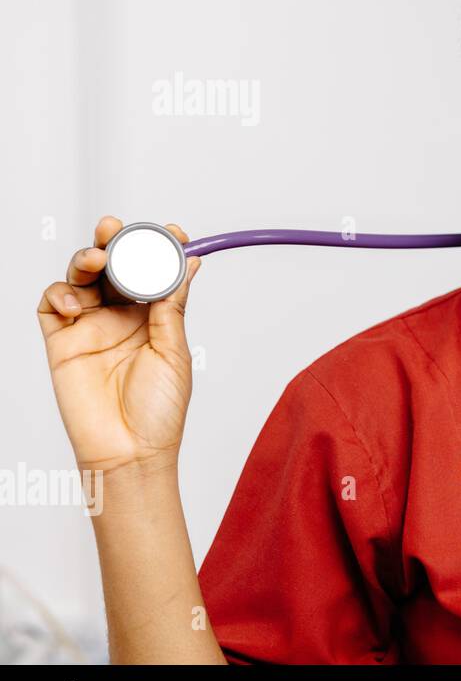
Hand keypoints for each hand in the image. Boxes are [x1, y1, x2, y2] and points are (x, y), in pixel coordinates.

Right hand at [37, 215, 201, 473]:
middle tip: (116, 228)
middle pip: (113, 265)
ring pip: (81, 276)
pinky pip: (52, 304)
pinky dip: (60, 293)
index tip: (174, 232)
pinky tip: (76, 304)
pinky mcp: (61, 341)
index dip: (160, 248)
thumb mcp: (174, 351)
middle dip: (115, 241)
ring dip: (85, 258)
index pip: (153, 270)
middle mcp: (121, 316)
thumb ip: (171, 306)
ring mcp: (90, 326)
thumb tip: (189, 263)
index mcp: (154, 316)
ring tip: (95, 259)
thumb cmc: (159, 411)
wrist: (130, 452)